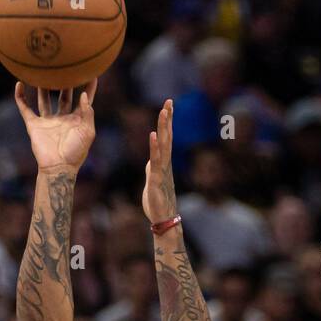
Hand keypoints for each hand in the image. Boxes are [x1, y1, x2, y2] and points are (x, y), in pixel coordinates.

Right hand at [13, 80, 96, 174]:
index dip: (89, 86)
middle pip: (63, 96)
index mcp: (77, 120)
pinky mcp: (34, 125)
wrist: (58, 167)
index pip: (84, 99)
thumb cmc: (76, 152)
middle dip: (64, 82)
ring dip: (43, 87)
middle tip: (65, 67)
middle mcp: (62, 118)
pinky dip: (20, 97)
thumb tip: (83, 95)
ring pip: (44, 99)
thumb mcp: (88, 131)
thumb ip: (87, 112)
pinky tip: (19, 83)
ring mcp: (47, 121)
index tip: (92, 71)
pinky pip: (25, 108)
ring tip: (42, 71)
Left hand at [142, 98, 178, 224]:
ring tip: (163, 111)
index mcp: (163, 163)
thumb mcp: (152, 181)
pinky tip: (153, 135)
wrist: (162, 218)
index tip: (168, 106)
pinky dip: (154, 147)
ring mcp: (162, 170)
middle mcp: (166, 163)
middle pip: (167, 137)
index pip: (166, 138)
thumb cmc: (157, 201)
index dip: (167, 122)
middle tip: (169, 101)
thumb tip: (151, 161)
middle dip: (168, 119)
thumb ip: (152, 168)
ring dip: (164, 127)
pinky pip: (155, 160)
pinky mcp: (156, 179)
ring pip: (164, 145)